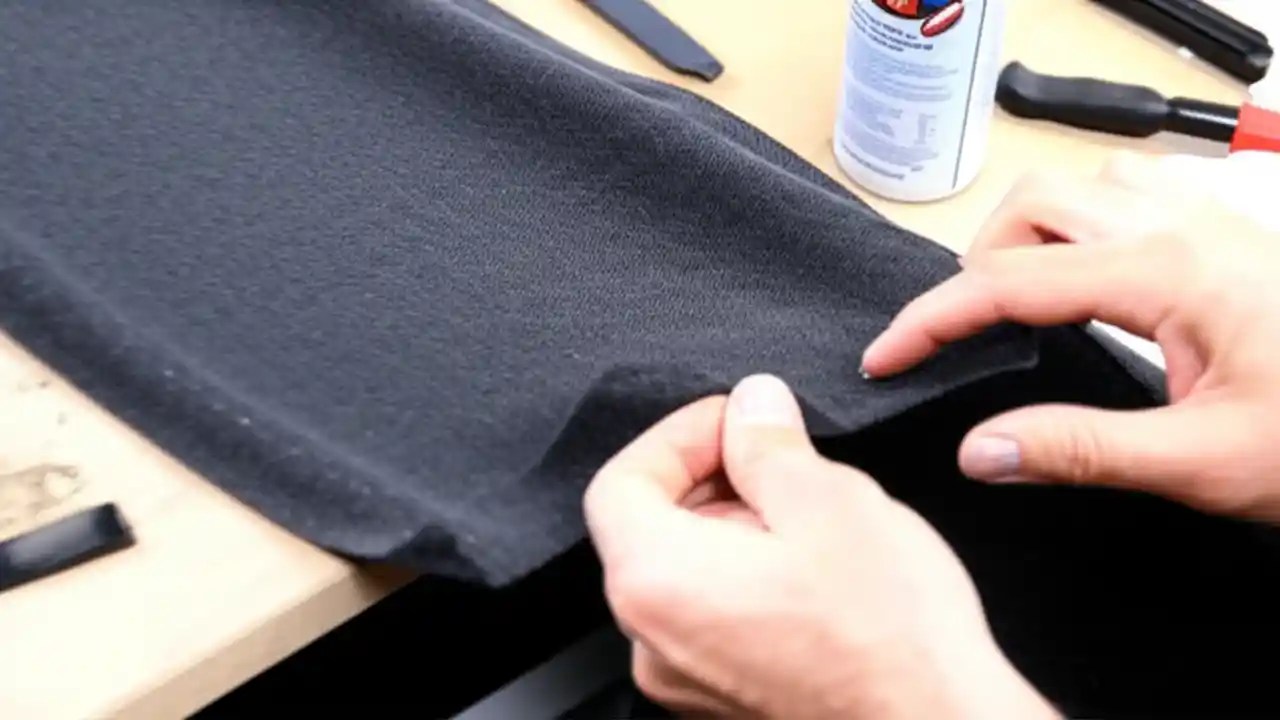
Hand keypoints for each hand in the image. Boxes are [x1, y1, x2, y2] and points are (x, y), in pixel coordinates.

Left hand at [584, 374, 1056, 718]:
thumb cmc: (889, 639)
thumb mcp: (830, 500)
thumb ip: (769, 443)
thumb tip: (751, 406)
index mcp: (656, 581)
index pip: (621, 482)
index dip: (679, 435)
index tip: (735, 421)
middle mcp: (651, 641)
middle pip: (649, 527)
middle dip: (712, 478)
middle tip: (781, 458)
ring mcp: (684, 679)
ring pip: (687, 573)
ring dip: (735, 528)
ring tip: (810, 518)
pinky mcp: (722, 700)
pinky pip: (712, 618)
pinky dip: (747, 579)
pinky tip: (813, 573)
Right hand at [862, 152, 1279, 520]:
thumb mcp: (1201, 463)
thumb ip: (1080, 449)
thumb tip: (981, 448)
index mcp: (1168, 275)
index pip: (1009, 279)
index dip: (932, 317)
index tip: (886, 354)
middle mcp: (1184, 227)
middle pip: (1033, 203)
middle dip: (977, 263)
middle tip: (963, 334)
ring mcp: (1208, 221)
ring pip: (1078, 188)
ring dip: (1027, 238)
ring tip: (1015, 308)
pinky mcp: (1223, 235)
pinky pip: (1126, 196)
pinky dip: (1076, 229)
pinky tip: (1083, 285)